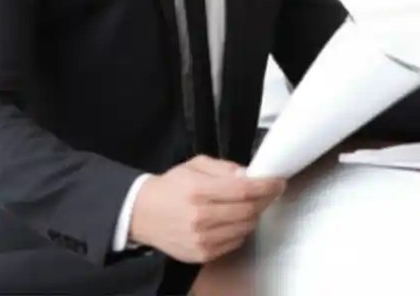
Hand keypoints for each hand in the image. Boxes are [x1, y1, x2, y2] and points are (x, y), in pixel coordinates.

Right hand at [129, 155, 285, 263]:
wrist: (142, 214)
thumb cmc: (171, 186)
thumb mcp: (196, 165)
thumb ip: (225, 168)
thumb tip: (250, 175)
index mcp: (199, 191)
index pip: (244, 190)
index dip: (267, 186)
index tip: (278, 182)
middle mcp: (200, 217)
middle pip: (249, 210)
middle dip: (265, 200)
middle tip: (270, 192)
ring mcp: (201, 239)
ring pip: (245, 227)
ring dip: (255, 215)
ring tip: (251, 204)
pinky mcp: (201, 254)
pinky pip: (235, 242)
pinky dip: (241, 230)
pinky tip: (235, 219)